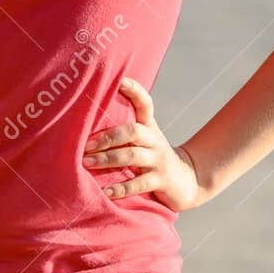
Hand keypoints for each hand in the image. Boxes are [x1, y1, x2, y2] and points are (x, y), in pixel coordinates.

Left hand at [83, 76, 207, 210]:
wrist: (187, 181)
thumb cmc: (153, 156)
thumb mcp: (144, 139)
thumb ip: (123, 128)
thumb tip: (86, 120)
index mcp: (149, 126)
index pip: (144, 103)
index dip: (134, 90)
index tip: (120, 80)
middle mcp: (154, 140)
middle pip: (132, 131)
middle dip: (108, 137)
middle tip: (86, 144)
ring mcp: (158, 160)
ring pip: (132, 156)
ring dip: (108, 159)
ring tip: (87, 163)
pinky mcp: (160, 181)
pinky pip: (138, 184)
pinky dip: (120, 188)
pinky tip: (105, 192)